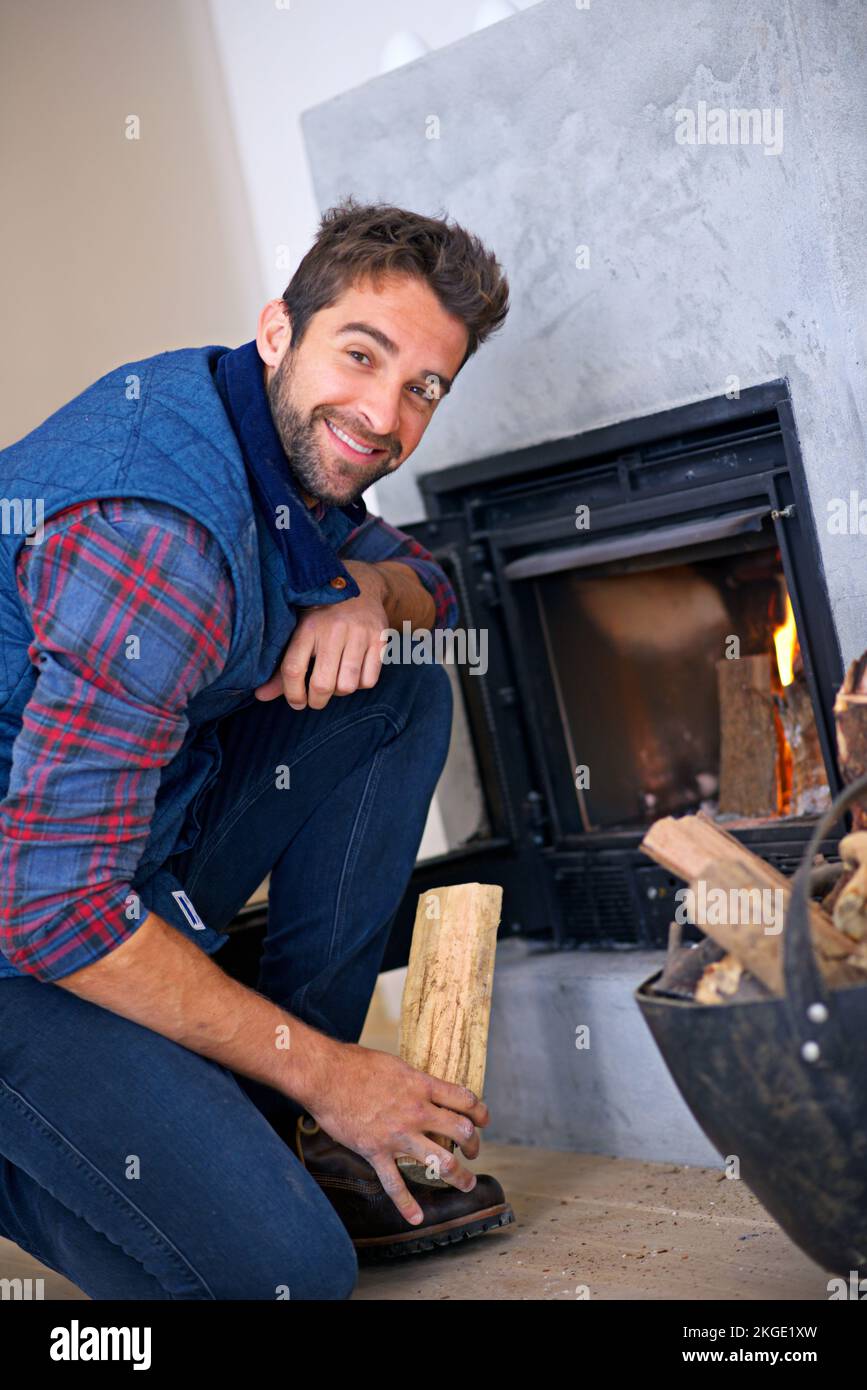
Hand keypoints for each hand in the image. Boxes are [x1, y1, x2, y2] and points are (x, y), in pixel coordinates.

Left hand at [254, 560, 388, 707]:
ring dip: (339, 692)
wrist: (361, 585)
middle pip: (322, 684)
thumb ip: (282, 667)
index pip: (293, 669)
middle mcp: (333, 629)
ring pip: (347, 686)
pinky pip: (369, 680)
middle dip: (317, 701)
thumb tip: (261, 697)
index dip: (292, 693)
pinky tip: (353, 673)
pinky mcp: (379, 639)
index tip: (296, 702)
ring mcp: (359, 634)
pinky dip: (360, 684)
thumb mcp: (299, 632)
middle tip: (315, 700)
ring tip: (336, 683)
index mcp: (307, 626)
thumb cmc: (322, 616)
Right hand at [306, 1038, 489, 1226]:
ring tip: (466, 1183)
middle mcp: (417, 1112)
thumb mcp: (395, 1064)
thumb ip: (413, 1080)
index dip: (480, 1112)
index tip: (484, 1120)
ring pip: (440, 1162)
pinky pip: (395, 1184)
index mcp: (422, 1086)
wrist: (326, 1076)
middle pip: (461, 1132)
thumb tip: (422, 1086)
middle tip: (475, 1152)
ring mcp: (398, 1135)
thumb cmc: (356, 1064)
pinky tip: (417, 1218)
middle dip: (475, 1145)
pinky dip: (407, 1204)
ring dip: (459, 1176)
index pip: (464, 1100)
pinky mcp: (377, 1152)